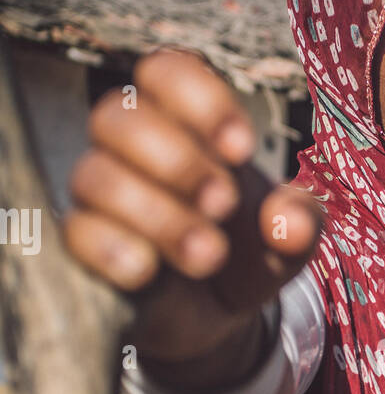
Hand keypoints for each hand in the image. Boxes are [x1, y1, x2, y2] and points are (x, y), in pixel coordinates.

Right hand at [62, 50, 323, 382]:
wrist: (219, 321)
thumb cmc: (249, 255)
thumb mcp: (289, 238)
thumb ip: (301, 220)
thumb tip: (292, 224)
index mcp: (183, 125)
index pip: (163, 72)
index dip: (198, 99)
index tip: (241, 149)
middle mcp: (130, 150)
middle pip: (117, 115)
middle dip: (175, 159)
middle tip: (224, 203)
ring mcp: (100, 198)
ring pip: (93, 175)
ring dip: (156, 214)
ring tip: (209, 254)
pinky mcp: (83, 248)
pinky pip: (74, 232)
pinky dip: (112, 249)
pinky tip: (149, 272)